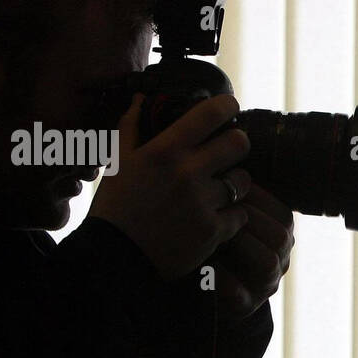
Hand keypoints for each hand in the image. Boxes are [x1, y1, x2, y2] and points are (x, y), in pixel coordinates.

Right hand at [89, 93, 251, 280]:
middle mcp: (187, 173)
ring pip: (243, 182)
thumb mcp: (118, 163)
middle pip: (240, 143)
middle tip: (228, 153)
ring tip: (221, 190)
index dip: (227, 107)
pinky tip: (217, 218)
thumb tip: (141, 98)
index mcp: (164, 150)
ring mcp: (202, 203)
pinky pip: (240, 215)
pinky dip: (232, 216)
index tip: (229, 109)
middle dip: (237, 145)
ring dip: (236, 184)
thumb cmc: (115, 208)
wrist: (114, 259)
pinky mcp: (213, 231)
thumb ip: (131, 126)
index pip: (212, 113)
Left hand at [208, 183, 294, 321]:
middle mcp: (280, 259)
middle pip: (280, 236)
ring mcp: (264, 285)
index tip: (228, 184)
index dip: (257, 198)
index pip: (283, 214)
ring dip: (241, 246)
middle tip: (220, 207)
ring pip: (268, 264)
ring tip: (216, 233)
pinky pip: (239, 294)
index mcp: (281, 235)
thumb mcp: (230, 217)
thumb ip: (235, 196)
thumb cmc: (215, 241)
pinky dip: (221, 279)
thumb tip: (226, 159)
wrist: (207, 287)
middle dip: (249, 220)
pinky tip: (204, 265)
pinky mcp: (245, 306)